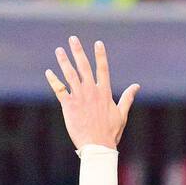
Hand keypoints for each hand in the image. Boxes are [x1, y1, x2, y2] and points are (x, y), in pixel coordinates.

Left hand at [45, 36, 138, 150]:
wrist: (97, 146)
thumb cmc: (110, 132)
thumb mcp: (121, 114)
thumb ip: (127, 98)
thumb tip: (136, 86)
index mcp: (104, 93)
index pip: (103, 69)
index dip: (100, 55)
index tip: (98, 43)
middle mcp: (91, 91)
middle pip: (84, 67)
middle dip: (78, 51)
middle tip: (73, 39)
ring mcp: (79, 97)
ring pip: (69, 74)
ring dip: (64, 61)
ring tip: (59, 50)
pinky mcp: (68, 105)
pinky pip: (59, 89)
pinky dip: (53, 80)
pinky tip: (49, 72)